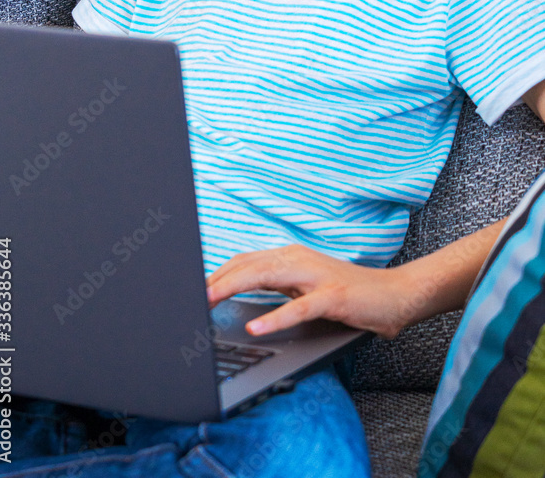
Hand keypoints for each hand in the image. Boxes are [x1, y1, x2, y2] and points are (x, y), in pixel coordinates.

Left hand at [205, 243, 408, 338]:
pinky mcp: (334, 296)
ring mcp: (317, 276)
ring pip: (267, 276)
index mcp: (291, 257)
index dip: (216, 273)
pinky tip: (255, 326)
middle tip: (187, 295)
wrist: (396, 295)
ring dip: (233, 287)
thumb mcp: (306, 289)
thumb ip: (279, 290)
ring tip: (208, 301)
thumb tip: (240, 301)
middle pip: (249, 265)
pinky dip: (275, 317)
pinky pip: (299, 307)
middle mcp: (300, 260)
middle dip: (215, 279)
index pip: (244, 261)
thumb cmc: (349, 296)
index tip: (190, 287)